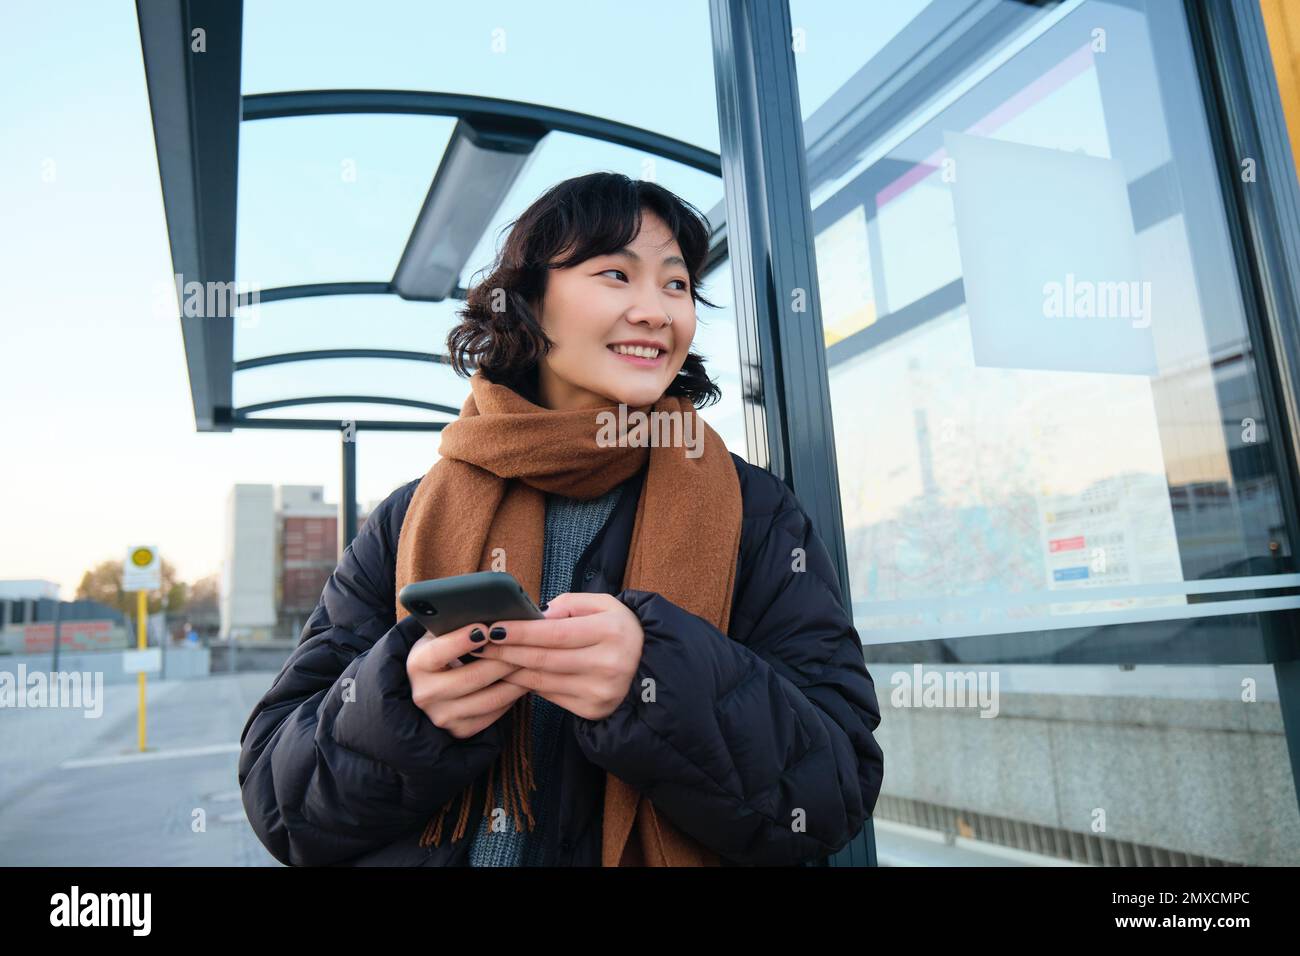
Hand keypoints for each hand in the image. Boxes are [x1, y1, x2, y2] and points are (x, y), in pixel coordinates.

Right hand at [405, 620, 529, 738]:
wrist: (430, 687)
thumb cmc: (443, 651)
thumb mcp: (438, 635)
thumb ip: (453, 624)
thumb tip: (486, 608)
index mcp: (417, 665)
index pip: (439, 652)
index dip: (462, 640)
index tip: (485, 628)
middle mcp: (425, 693)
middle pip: (471, 678)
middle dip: (502, 660)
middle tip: (525, 645)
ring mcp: (442, 716)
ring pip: (489, 699)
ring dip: (514, 680)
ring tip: (530, 662)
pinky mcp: (460, 730)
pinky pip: (494, 714)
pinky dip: (511, 698)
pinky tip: (522, 681)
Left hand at [473, 592, 644, 720]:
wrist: (649, 666)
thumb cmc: (619, 630)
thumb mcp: (605, 604)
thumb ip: (570, 604)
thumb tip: (538, 616)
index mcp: (611, 632)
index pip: (554, 633)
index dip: (520, 631)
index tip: (493, 627)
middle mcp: (607, 665)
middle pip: (543, 659)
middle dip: (506, 651)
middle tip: (479, 642)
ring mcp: (600, 692)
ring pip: (541, 680)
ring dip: (510, 669)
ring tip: (488, 657)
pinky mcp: (592, 710)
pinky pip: (549, 695)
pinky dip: (526, 683)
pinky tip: (511, 673)